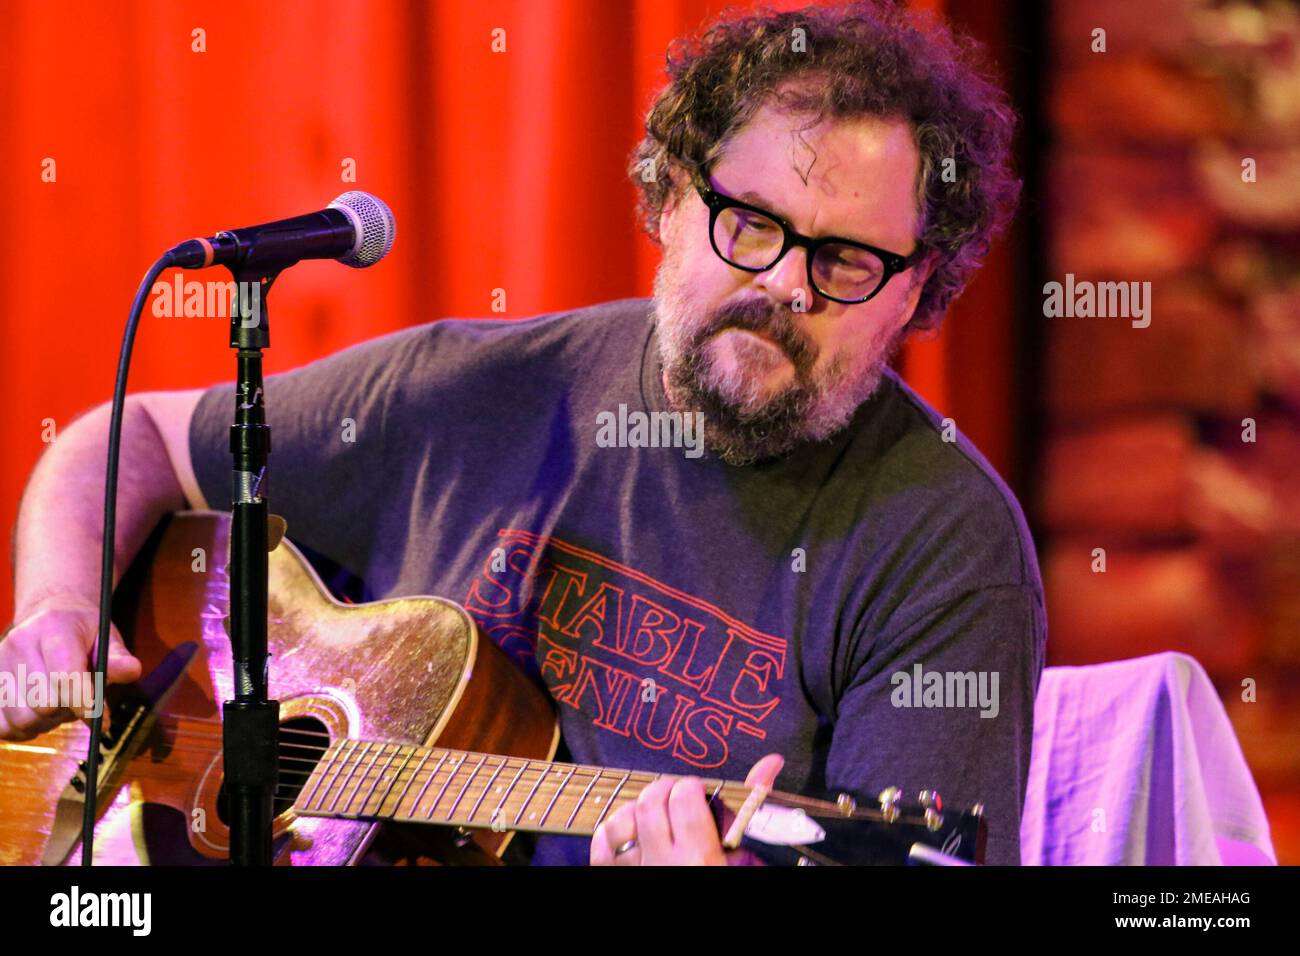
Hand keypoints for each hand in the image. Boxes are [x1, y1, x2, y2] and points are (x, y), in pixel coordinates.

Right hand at [0, 597, 140, 740]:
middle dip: (67, 711)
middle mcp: (20, 643)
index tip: (96, 716)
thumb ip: (118, 658)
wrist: (49, 618)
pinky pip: (2, 726)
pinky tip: (37, 715)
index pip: (65, 676)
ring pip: (22, 719)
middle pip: (43, 703)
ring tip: (58, 705)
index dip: (84, 703)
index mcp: (55, 628)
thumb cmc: (84, 634)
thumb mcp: (107, 638)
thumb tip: (130, 672)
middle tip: (77, 702)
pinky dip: (22, 730)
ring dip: (46, 723)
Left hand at [590, 753, 783, 865]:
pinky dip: (612, 834)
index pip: (685, 796)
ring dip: (636, 811)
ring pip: (620, 821)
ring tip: (655, 818)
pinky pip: (601, 846)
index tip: (699, 796)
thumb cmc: (723, 881)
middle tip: (678, 802)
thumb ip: (751, 805)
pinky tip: (632, 836)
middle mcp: (662, 865)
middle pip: (650, 802)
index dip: (692, 789)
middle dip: (665, 792)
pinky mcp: (615, 881)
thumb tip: (771, 761)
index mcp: (700, 858)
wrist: (688, 950)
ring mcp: (634, 874)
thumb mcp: (742, 860)